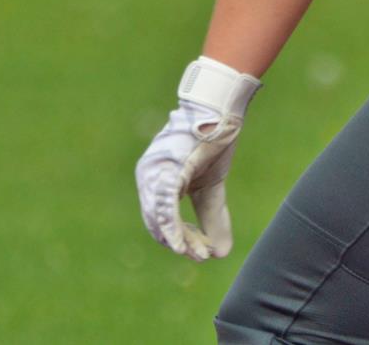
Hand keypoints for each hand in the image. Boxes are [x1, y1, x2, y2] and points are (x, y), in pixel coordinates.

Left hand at [135, 57, 260, 260]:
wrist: (220, 111)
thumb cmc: (212, 144)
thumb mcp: (211, 187)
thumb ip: (212, 218)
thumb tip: (220, 253)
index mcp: (155, 181)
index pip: (160, 221)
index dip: (180, 239)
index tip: (202, 253)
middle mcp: (148, 178)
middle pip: (157, 225)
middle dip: (181, 244)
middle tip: (202, 256)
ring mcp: (154, 173)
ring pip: (159, 221)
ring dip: (180, 241)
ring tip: (199, 254)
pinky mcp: (167, 170)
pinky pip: (165, 208)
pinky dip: (173, 230)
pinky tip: (181, 247)